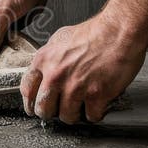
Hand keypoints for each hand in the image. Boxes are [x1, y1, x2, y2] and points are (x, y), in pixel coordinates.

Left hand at [20, 12, 146, 123]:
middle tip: (60, 109)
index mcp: (44, 60)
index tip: (34, 108)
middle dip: (52, 113)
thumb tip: (44, 72)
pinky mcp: (96, 95)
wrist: (120, 31)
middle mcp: (56, 76)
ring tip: (83, 105)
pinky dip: (96, 113)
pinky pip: (91, 117)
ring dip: (75, 114)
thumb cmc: (95, 32)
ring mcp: (75, 87)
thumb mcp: (60, 38)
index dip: (31, 103)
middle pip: (43, 110)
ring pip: (67, 117)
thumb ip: (49, 57)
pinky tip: (99, 104)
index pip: (27, 91)